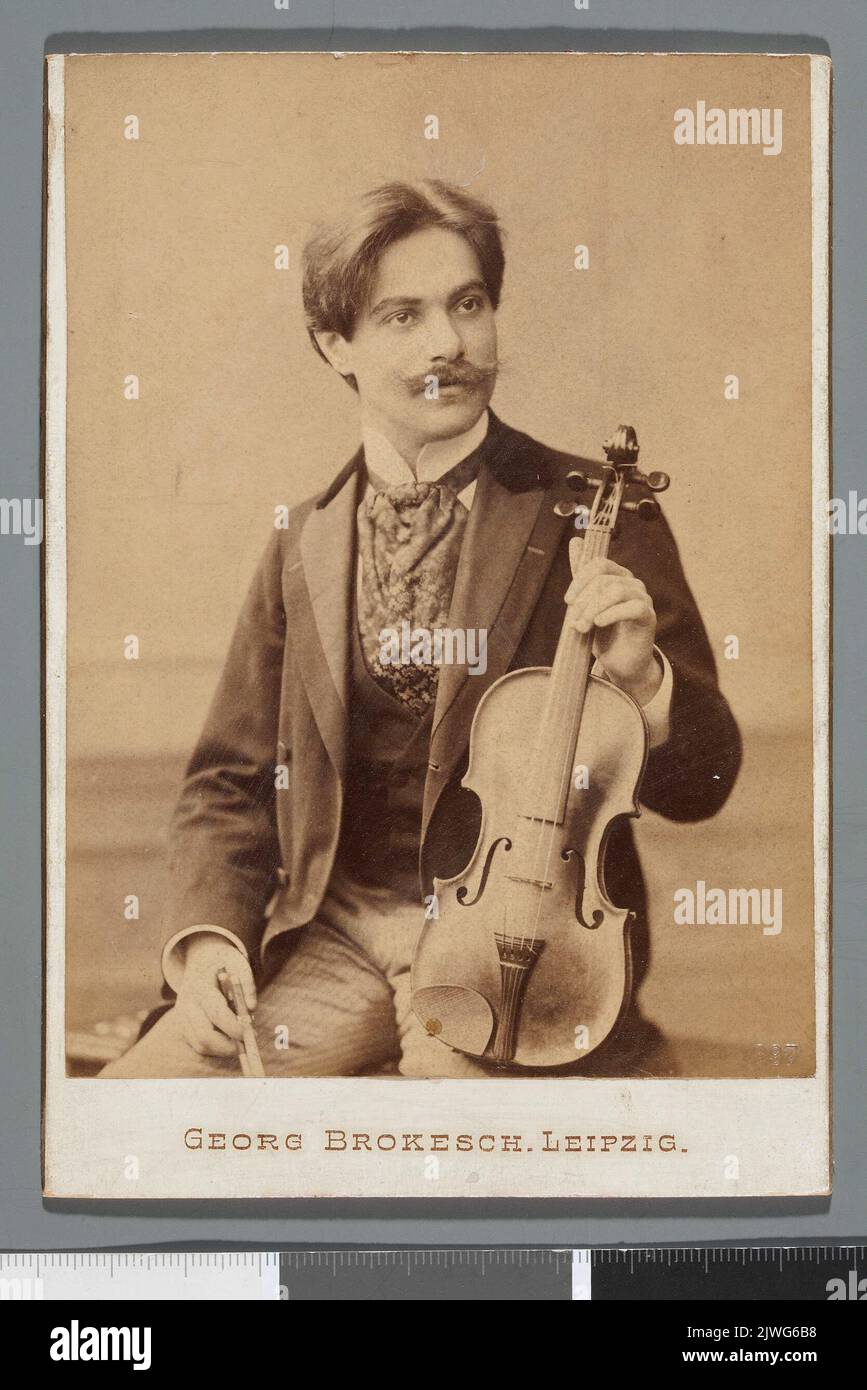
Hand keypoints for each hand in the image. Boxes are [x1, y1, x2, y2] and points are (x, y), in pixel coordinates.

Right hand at [174, 935, 257, 1057]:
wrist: (199, 958)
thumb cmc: (223, 962)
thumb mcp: (239, 963)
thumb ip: (247, 983)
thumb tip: (252, 1008)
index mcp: (200, 986)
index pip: (216, 1013)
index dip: (234, 1028)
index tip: (251, 1033)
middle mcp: (187, 1004)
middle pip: (204, 1037)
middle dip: (228, 1047)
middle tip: (247, 1044)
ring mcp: (182, 1018)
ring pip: (201, 1046)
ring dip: (223, 1048)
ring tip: (240, 1037)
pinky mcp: (183, 1027)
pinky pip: (199, 1045)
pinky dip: (216, 1047)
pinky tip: (228, 1035)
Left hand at [565, 544, 661, 705]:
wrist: (620, 662)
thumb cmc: (605, 633)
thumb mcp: (587, 604)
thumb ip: (582, 575)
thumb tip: (575, 541)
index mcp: (618, 576)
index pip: (599, 564)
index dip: (580, 580)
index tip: (568, 601)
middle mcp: (632, 583)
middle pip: (604, 579)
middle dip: (584, 600)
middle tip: (574, 621)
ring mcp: (642, 598)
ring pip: (616, 591)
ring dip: (593, 609)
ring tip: (582, 627)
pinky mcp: (648, 616)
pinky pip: (632, 607)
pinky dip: (611, 614)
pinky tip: (600, 624)